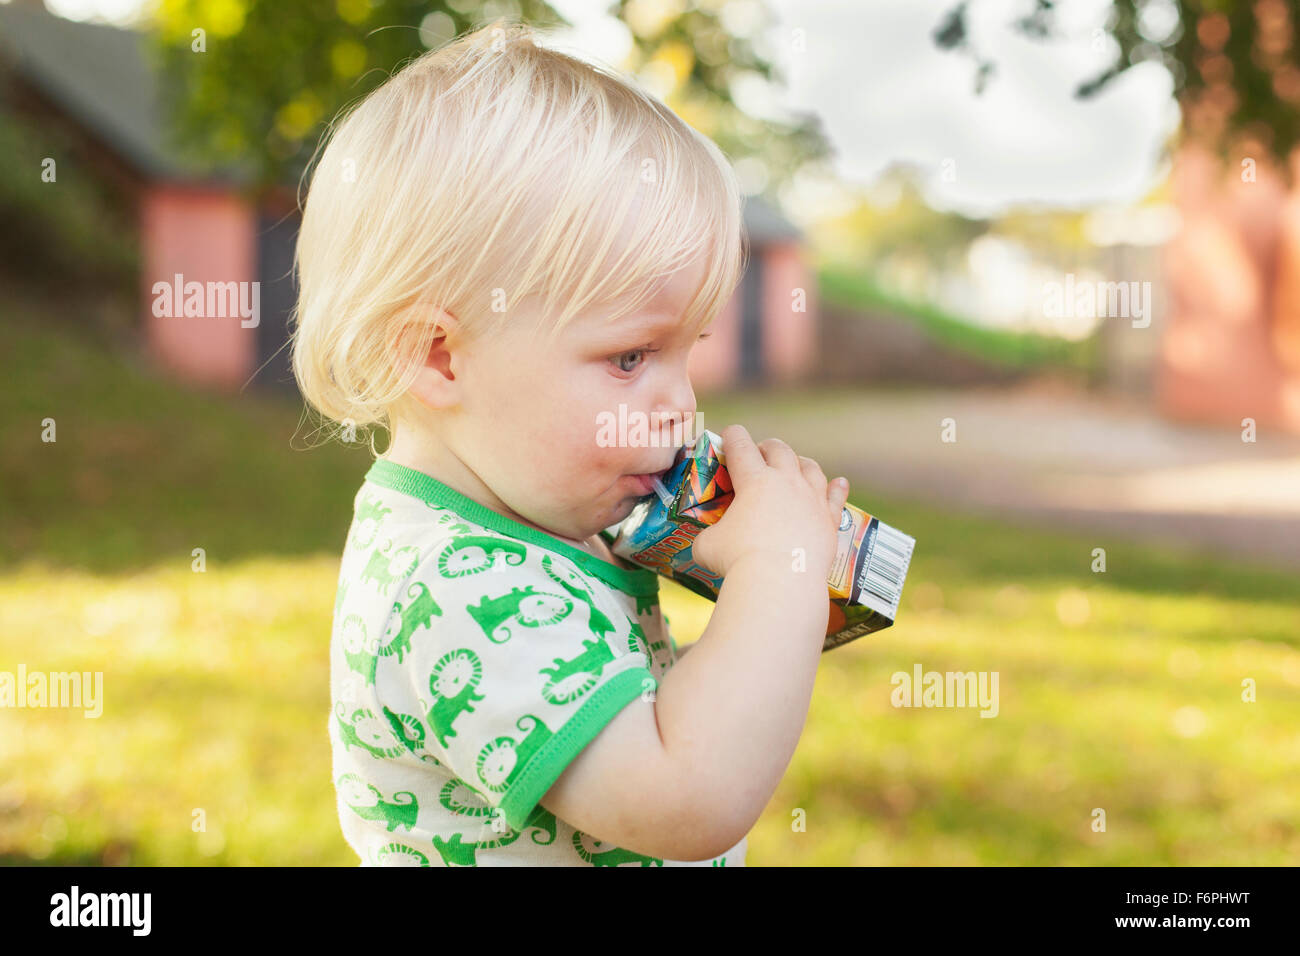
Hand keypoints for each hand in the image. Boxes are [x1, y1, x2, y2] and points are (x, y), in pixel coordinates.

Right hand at [690, 424, 849, 582]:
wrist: (780, 584)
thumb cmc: (737, 561)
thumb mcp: (707, 545)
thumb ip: (711, 533)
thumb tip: (710, 541)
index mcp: (753, 480)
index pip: (740, 445)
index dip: (732, 436)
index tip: (728, 435)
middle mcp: (786, 482)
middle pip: (779, 450)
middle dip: (767, 447)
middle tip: (760, 452)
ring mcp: (812, 499)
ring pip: (810, 468)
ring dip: (800, 462)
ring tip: (795, 464)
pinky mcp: (829, 520)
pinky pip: (836, 497)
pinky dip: (837, 488)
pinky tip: (840, 483)